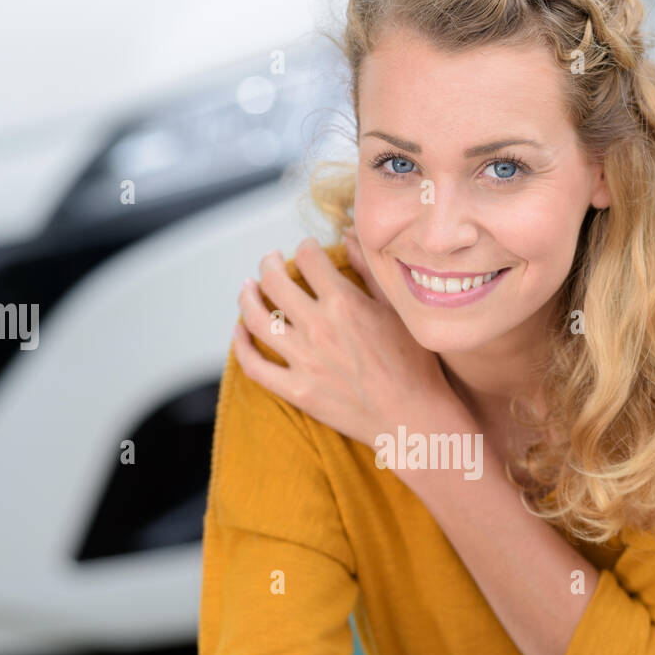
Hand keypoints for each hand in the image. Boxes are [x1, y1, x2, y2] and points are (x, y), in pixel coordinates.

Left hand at [233, 234, 452, 448]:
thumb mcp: (398, 310)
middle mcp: (319, 328)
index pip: (308, 258)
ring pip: (256, 318)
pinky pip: (255, 365)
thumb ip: (370, 270)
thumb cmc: (414, 365)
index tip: (307, 249)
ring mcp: (304, 361)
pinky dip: (241, 345)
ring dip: (246, 297)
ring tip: (248, 287)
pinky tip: (240, 331)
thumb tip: (349, 236)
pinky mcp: (297, 390)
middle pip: (274, 282)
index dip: (305, 247)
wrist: (411, 418)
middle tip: (270, 260)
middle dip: (268, 263)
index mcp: (345, 303)